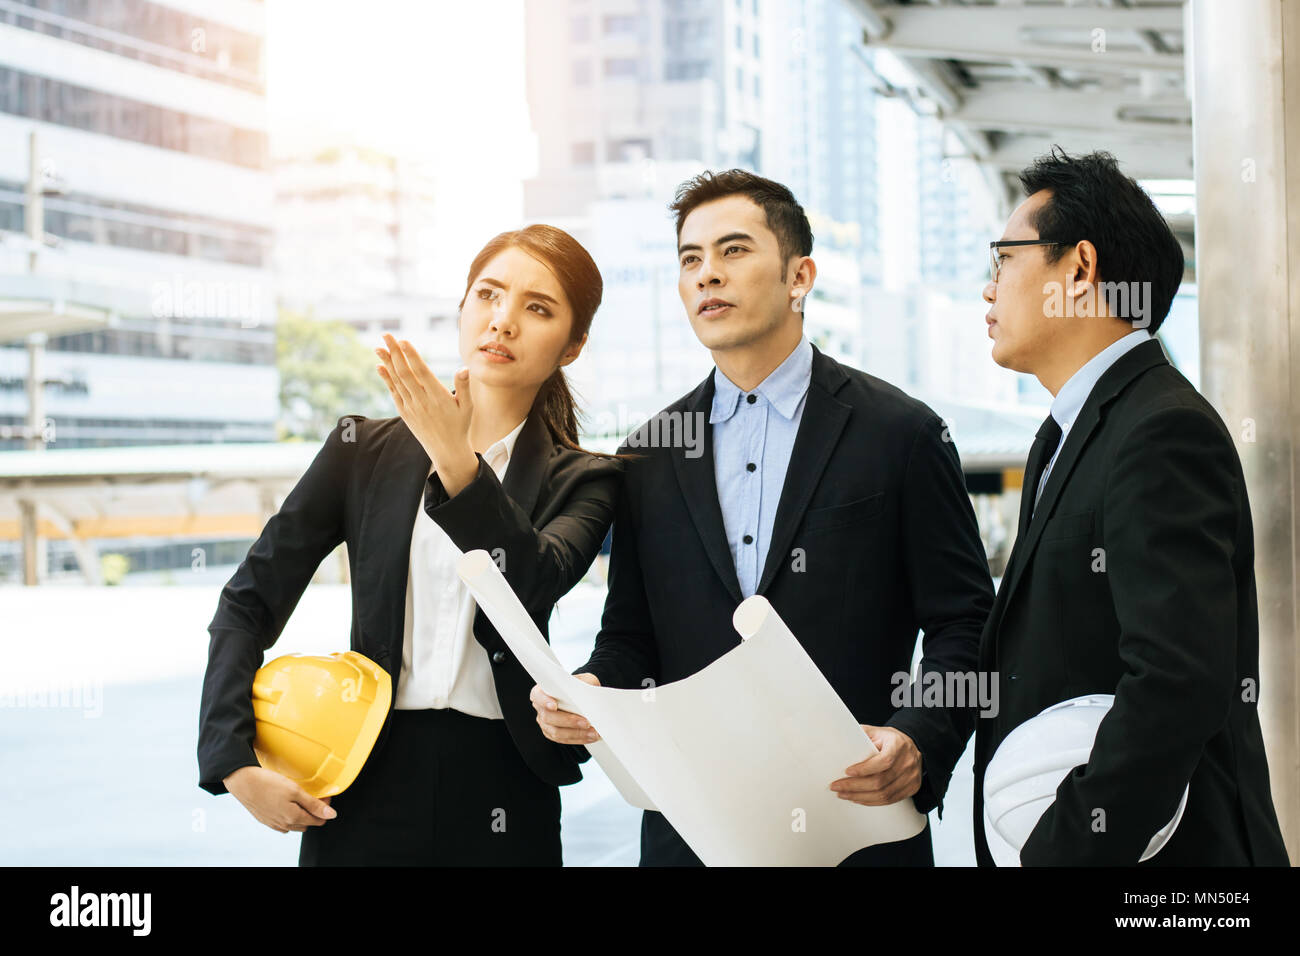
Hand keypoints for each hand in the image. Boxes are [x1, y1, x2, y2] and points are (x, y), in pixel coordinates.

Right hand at [223, 765, 336, 832]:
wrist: (243, 782)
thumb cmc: (268, 784)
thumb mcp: (295, 791)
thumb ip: (314, 804)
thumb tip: (331, 815)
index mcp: (293, 817)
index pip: (318, 820)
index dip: (325, 807)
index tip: (325, 795)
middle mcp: (284, 824)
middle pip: (307, 823)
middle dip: (314, 811)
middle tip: (314, 795)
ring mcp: (273, 823)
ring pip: (295, 823)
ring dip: (301, 814)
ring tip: (300, 798)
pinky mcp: (265, 819)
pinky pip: (282, 822)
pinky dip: (288, 815)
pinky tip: (286, 804)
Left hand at [374, 333, 477, 494]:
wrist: (446, 450)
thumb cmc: (460, 425)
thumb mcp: (467, 406)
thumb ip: (463, 386)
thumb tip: (464, 368)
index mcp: (437, 397)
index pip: (421, 372)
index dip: (411, 356)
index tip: (403, 341)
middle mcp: (421, 401)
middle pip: (404, 373)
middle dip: (394, 352)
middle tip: (386, 335)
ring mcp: (411, 407)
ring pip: (396, 381)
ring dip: (386, 362)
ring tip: (378, 347)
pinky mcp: (405, 412)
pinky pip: (393, 392)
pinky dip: (386, 378)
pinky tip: (380, 366)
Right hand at [530, 674, 600, 743]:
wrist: (583, 696)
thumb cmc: (581, 686)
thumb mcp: (584, 680)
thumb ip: (584, 684)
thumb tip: (587, 696)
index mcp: (542, 691)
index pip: (537, 695)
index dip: (544, 701)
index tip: (554, 705)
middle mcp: (540, 707)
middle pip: (548, 717)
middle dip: (568, 721)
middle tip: (586, 722)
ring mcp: (544, 722)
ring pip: (556, 732)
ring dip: (577, 733)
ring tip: (593, 733)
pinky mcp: (552, 733)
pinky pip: (563, 739)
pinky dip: (578, 738)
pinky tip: (591, 736)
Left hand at [829, 725, 922, 806]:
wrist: (910, 746)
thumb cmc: (889, 739)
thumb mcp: (876, 731)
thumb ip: (861, 736)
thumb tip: (839, 742)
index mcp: (898, 745)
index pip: (884, 761)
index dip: (865, 769)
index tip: (847, 771)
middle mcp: (908, 762)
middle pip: (881, 781)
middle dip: (855, 786)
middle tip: (837, 786)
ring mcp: (911, 777)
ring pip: (884, 794)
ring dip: (860, 797)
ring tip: (844, 794)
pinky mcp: (912, 788)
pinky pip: (890, 800)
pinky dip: (872, 801)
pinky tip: (858, 799)